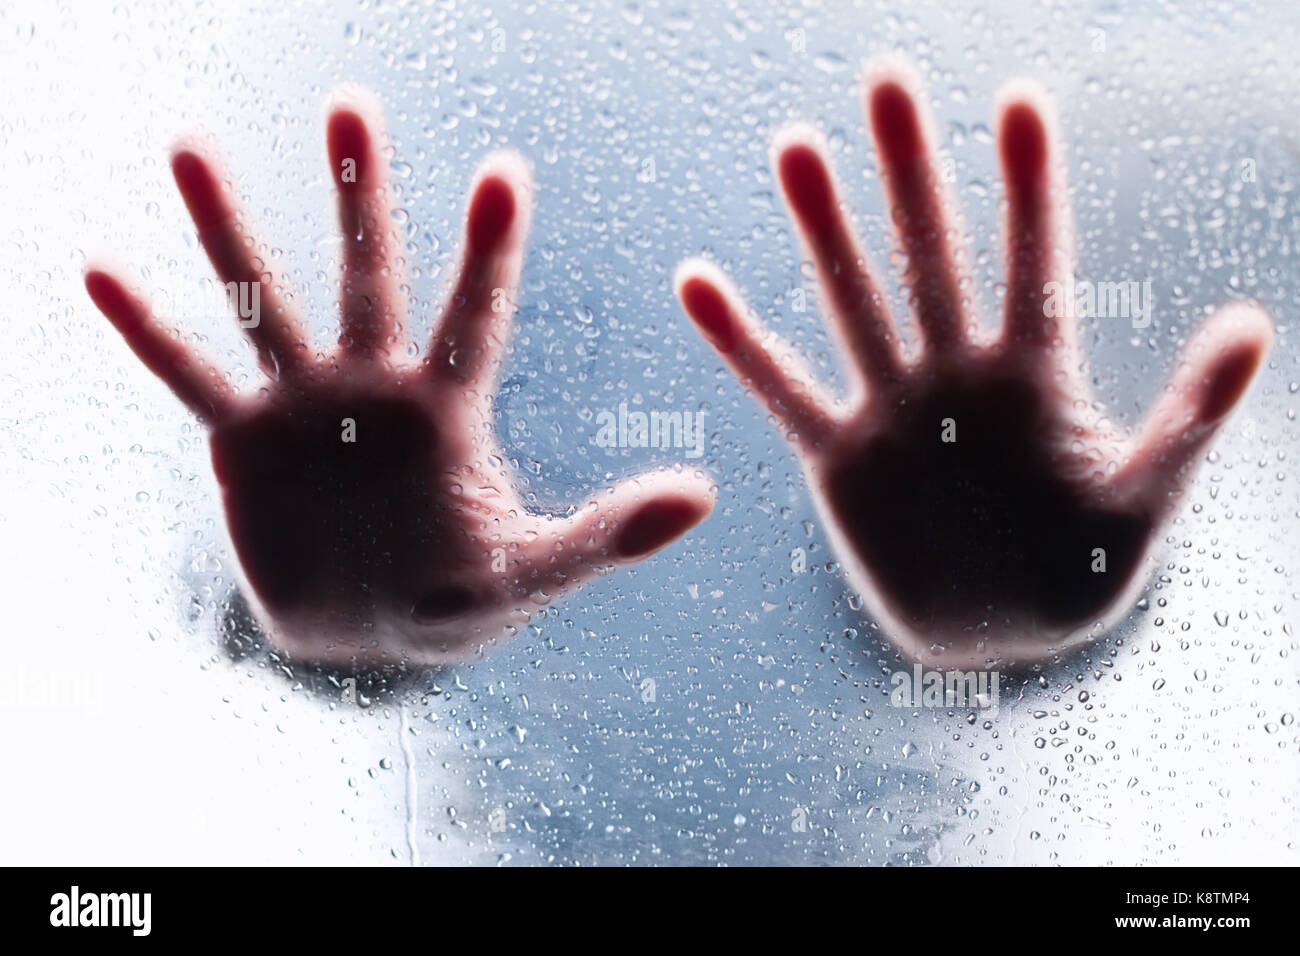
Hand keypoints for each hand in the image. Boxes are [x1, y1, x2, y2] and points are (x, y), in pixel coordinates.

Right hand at [86, 91, 713, 667]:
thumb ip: (607, 534)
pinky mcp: (244, 437)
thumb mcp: (533, 572)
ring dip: (231, 229)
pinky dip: (149, 331)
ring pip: (268, 302)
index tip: (506, 172)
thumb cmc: (460, 596)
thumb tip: (704, 497)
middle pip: (368, 275)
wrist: (371, 634)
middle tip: (353, 103)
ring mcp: (306, 403)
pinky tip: (99, 267)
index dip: (487, 250)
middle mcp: (376, 384)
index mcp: (451, 408)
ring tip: (193, 147)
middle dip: (358, 194)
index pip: (473, 316)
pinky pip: (190, 375)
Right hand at [675, 58, 1271, 668]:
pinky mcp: (837, 461)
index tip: (1021, 98)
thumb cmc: (1077, 574)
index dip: (1029, 186)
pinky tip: (698, 280)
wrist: (997, 642)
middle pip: (931, 257)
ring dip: (823, 231)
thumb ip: (1188, 418)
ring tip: (793, 146)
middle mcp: (955, 375)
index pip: (1034, 262)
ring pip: (852, 304)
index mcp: (1034, 378)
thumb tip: (1250, 325)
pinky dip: (740, 342)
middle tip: (887, 79)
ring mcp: (891, 411)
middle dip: (911, 172)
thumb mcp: (1142, 504)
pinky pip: (781, 391)